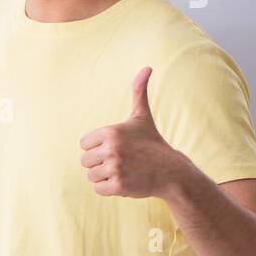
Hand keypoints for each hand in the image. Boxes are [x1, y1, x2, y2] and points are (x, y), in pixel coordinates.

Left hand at [78, 66, 186, 198]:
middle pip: (85, 161)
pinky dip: (109, 188)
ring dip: (104, 176)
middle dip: (100, 163)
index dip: (97, 147)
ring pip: (91, 176)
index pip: (84, 144)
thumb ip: (139, 91)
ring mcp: (115, 168)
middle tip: (121, 161)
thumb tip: (147, 67)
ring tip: (123, 171)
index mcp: (111, 132)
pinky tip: (125, 181)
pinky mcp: (118, 185)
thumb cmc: (152, 143)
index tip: (116, 147)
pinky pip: (98, 189)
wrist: (171, 171)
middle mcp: (111, 149)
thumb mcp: (142, 117)